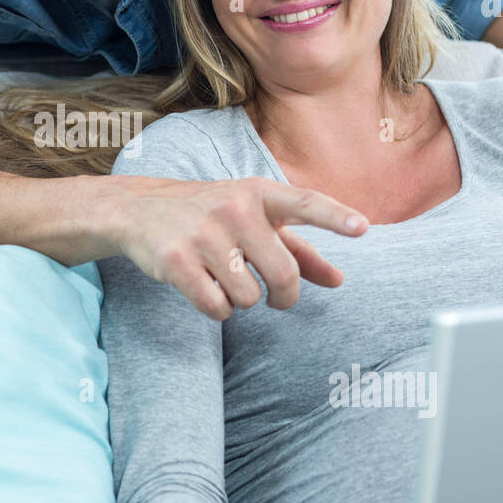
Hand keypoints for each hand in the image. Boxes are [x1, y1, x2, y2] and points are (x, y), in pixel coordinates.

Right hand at [112, 174, 367, 318]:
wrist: (140, 209)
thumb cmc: (212, 217)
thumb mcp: (256, 221)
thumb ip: (299, 250)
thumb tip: (340, 280)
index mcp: (259, 193)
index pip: (304, 203)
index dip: (334, 217)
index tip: (363, 228)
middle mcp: (234, 208)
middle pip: (282, 275)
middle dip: (283, 296)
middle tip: (276, 298)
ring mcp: (203, 233)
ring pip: (248, 297)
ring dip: (240, 300)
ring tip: (222, 277)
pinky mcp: (177, 260)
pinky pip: (217, 307)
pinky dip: (217, 309)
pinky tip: (204, 288)